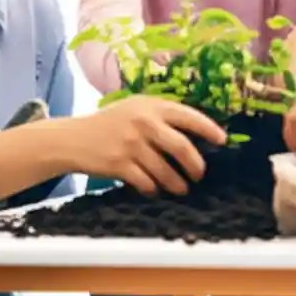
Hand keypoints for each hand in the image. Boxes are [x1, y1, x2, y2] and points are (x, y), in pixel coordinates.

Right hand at [75, 96, 227, 196]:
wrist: (73, 138)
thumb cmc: (111, 123)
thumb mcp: (136, 108)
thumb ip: (162, 116)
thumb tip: (196, 134)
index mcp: (151, 106)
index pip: (189, 116)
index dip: (209, 129)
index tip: (222, 140)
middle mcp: (143, 123)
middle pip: (182, 147)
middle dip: (196, 165)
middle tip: (200, 174)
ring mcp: (131, 144)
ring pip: (165, 170)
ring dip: (176, 183)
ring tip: (181, 188)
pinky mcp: (119, 165)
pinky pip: (146, 182)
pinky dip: (153, 189)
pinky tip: (154, 189)